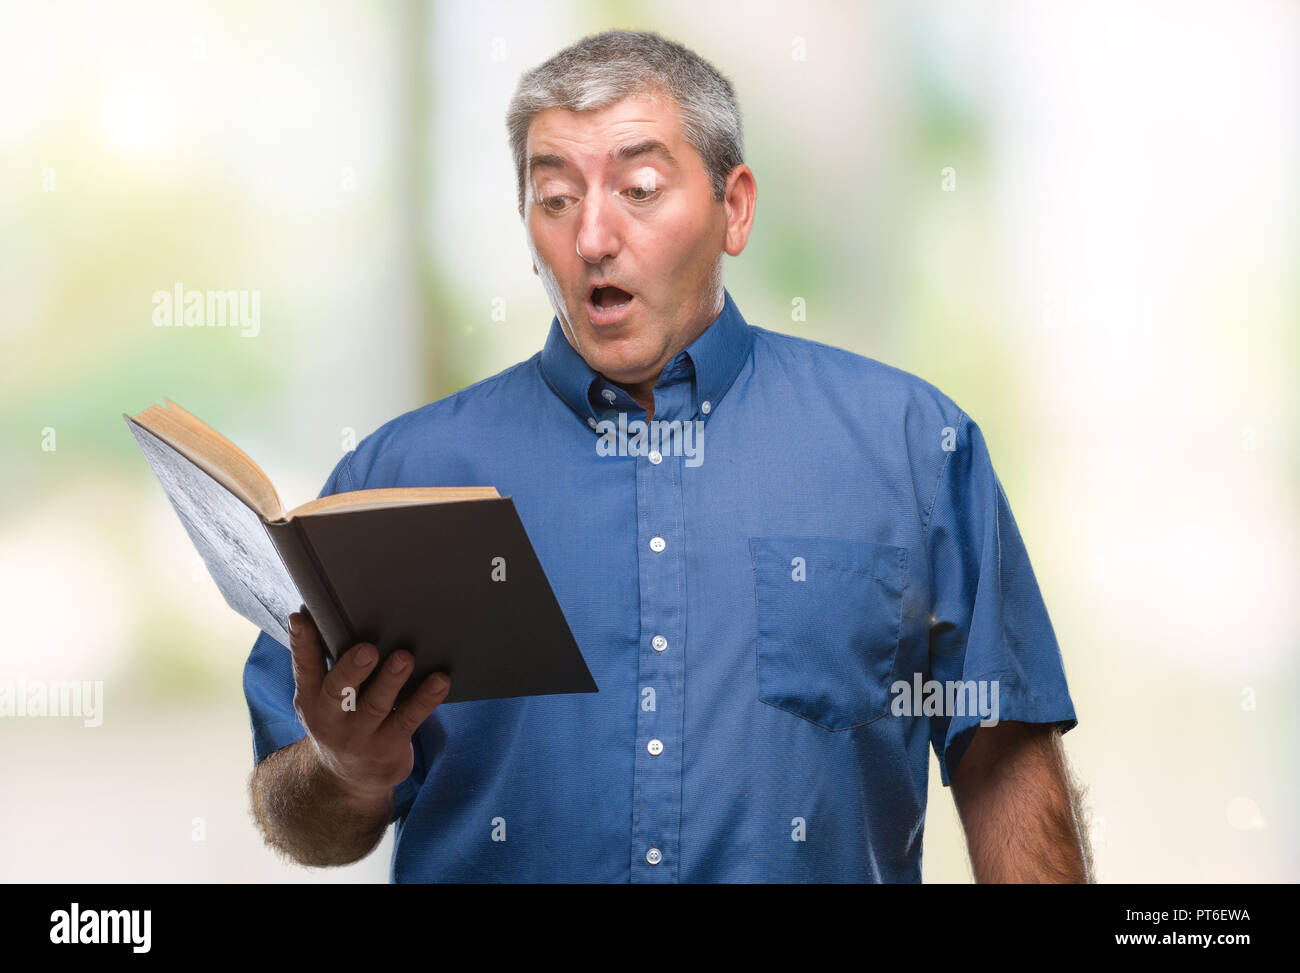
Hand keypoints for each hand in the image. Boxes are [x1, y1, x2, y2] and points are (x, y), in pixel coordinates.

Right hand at [287, 608, 450, 803]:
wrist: (348, 781)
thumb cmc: (341, 722)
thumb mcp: (322, 701)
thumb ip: (325, 667)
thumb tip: (321, 615)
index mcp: (311, 699)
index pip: (304, 667)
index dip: (301, 642)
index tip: (301, 617)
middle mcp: (331, 719)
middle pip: (338, 691)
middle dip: (352, 669)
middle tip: (369, 649)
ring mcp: (359, 736)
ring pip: (376, 705)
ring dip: (392, 680)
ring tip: (404, 658)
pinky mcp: (387, 746)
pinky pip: (409, 719)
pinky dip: (426, 699)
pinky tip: (440, 681)